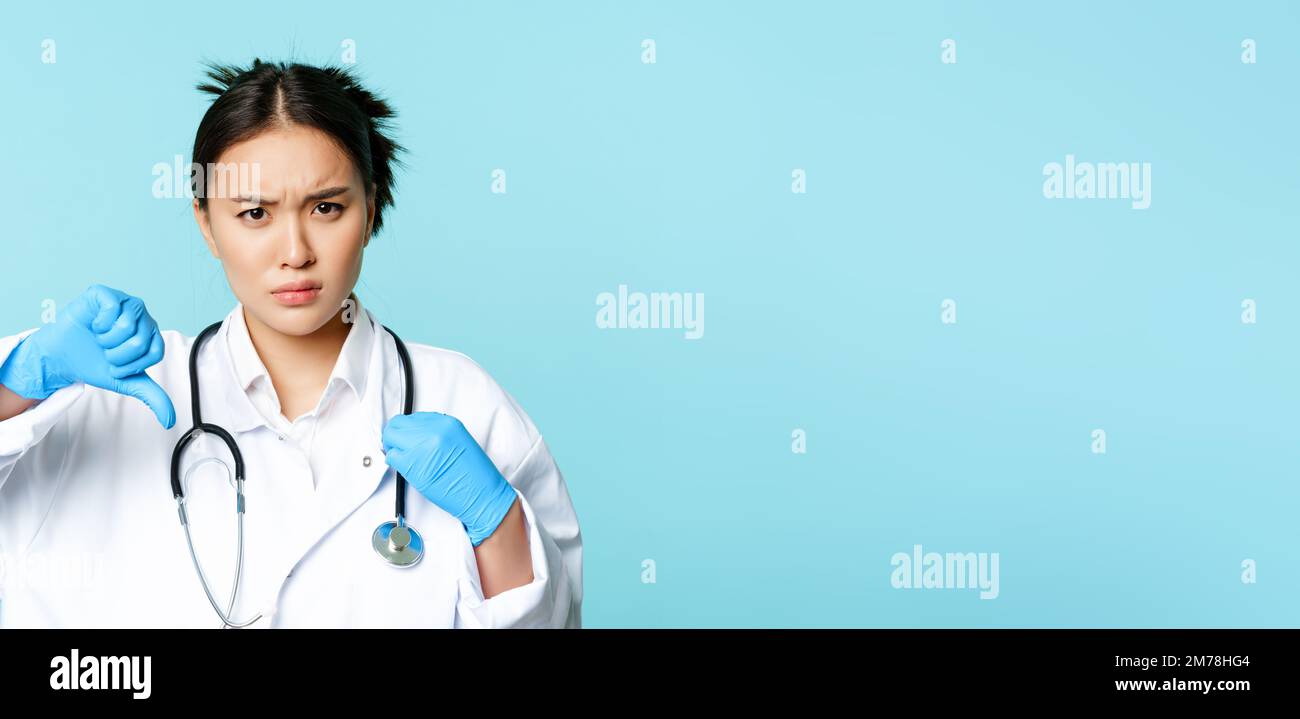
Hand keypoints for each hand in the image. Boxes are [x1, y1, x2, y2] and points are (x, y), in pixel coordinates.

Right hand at [0, 284, 175, 428]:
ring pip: (127, 326)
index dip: (131, 365)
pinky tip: (93, 325)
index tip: (117, 366)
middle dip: (116, 356)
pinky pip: (112, 308)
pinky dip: (99, 324)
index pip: (153, 353)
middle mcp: (142, 316)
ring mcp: (124, 302)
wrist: (62, 356)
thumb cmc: (96, 363)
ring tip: (99, 340)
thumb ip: (152, 396)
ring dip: (106, 341)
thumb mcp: (126, 382)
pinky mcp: (104, 294)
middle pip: (140, 341)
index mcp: (151, 334)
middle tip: (105, 352)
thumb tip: (169, 420)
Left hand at [381, 411, 517, 546]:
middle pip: (399, 424)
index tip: (407, 437)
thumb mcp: (460, 442)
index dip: (408, 428)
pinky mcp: (413, 464)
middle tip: (397, 446)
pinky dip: (393, 461)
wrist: (483, 496)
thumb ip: (438, 434)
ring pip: (391, 437)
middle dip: (394, 435)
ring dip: (392, 447)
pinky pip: (392, 457)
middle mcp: (434, 431)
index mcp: (447, 423)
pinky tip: (403, 468)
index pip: (414, 417)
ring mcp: (423, 446)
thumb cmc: (474, 476)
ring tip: (401, 457)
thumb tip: (417, 435)